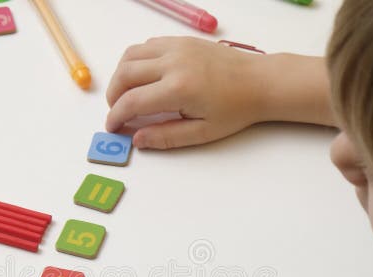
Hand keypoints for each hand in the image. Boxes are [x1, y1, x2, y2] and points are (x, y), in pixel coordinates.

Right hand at [106, 37, 333, 149]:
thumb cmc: (236, 109)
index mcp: (178, 89)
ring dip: (120, 76)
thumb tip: (137, 139)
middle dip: (113, 96)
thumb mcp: (202, 132)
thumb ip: (166, 136)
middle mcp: (173, 63)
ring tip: (126, 95)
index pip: (132, 102)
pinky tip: (143, 78)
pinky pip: (146, 46)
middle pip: (124, 75)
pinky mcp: (180, 41)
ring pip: (130, 55)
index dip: (116, 116)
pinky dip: (136, 61)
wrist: (260, 82)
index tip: (113, 127)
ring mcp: (176, 47)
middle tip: (117, 112)